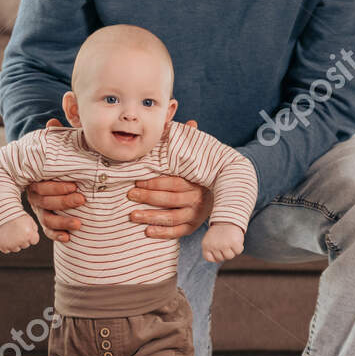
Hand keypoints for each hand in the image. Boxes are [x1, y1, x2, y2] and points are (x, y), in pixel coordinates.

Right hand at [0, 216, 39, 253]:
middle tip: (17, 229)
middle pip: (25, 245)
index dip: (31, 235)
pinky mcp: (2, 246)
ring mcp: (10, 244)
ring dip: (15, 243)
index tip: (26, 229)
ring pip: (16, 249)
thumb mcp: (29, 220)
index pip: (34, 241)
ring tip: (11, 232)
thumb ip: (34, 230)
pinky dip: (6, 245)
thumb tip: (34, 239)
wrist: (1, 213)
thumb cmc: (17, 216)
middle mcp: (20, 241)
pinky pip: (7, 250)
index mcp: (29, 234)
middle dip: (23, 239)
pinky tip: (5, 236)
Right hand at [25, 117, 83, 241]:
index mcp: (38, 177)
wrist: (69, 174)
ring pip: (47, 218)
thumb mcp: (63, 148)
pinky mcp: (49, 220)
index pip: (40, 185)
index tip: (75, 184)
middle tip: (82, 198)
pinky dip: (57, 235)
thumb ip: (59, 137)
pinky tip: (68, 238)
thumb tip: (52, 121)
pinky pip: (49, 231)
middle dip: (63, 201)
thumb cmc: (64, 159)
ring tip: (80, 223)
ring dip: (63, 220)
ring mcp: (42, 209)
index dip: (56, 186)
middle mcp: (36, 194)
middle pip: (43, 202)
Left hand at [127, 118, 211, 238]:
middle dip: (148, 197)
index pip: (173, 182)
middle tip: (130, 195)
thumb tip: (191, 122)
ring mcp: (196, 213)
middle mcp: (198, 197)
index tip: (136, 181)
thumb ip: (190, 143)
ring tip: (133, 216)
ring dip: (151, 217)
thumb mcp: (197, 158)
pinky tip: (148, 232)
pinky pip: (179, 232)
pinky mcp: (194, 226)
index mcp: (196, 180)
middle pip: (171, 198)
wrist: (224, 192)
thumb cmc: (200, 172)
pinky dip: (163, 233)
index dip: (154, 183)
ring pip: (173, 217)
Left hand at [200, 222, 243, 262]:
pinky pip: (238, 252)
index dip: (215, 255)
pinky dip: (239, 247)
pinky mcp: (234, 243)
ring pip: (230, 257)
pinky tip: (236, 240)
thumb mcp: (210, 240)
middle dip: (224, 252)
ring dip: (232, 250)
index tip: (217, 247)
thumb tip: (217, 261)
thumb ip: (211, 251)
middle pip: (221, 258)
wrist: (228, 218)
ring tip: (230, 241)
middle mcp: (214, 245)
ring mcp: (224, 244)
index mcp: (206, 245)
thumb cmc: (219, 232)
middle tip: (225, 241)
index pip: (209, 258)